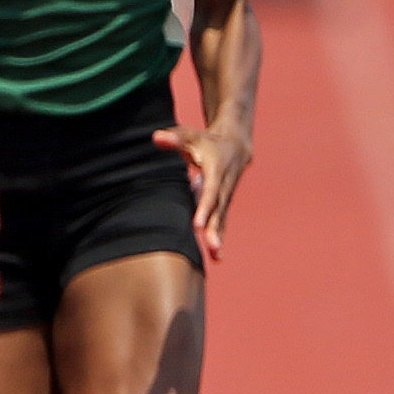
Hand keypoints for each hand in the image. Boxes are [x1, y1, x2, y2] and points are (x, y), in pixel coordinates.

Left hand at [153, 122, 251, 260]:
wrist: (236, 147)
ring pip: (222, 219)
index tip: (198, 225)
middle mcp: (224, 187)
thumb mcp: (191, 136)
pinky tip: (216, 256)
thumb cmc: (207, 142)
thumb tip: (157, 138)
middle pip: (219, 210)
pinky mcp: (223, 205)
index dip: (205, 208)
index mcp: (217, 171)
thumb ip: (175, 138)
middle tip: (211, 246)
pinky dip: (219, 237)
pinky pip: (221, 222)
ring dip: (219, 237)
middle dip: (215, 228)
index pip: (211, 192)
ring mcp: (225, 198)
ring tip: (216, 256)